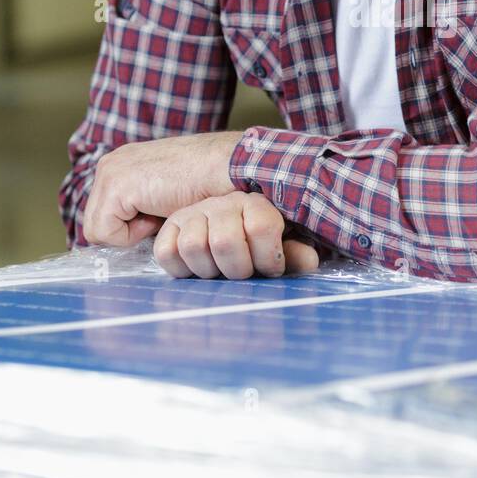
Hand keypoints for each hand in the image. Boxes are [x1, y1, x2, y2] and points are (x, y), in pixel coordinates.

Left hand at [83, 131, 242, 246]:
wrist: (228, 167)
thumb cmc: (209, 184)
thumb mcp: (164, 196)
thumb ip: (141, 209)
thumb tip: (128, 237)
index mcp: (121, 164)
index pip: (104, 215)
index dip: (131, 228)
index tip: (160, 216)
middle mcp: (110, 163)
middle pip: (95, 224)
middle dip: (130, 231)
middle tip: (163, 213)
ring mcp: (110, 172)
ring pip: (98, 232)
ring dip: (135, 233)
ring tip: (164, 211)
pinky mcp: (116, 187)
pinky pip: (106, 234)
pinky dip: (135, 234)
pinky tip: (161, 211)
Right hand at [153, 191, 319, 278]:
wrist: (219, 231)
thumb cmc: (256, 246)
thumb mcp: (278, 248)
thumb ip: (293, 255)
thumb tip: (310, 261)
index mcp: (255, 204)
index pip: (261, 227)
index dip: (269, 257)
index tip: (272, 268)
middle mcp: (222, 203)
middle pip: (224, 241)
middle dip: (237, 269)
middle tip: (243, 273)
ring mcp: (192, 213)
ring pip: (193, 246)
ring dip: (208, 270)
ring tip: (219, 272)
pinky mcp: (169, 228)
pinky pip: (166, 252)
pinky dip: (181, 269)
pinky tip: (196, 269)